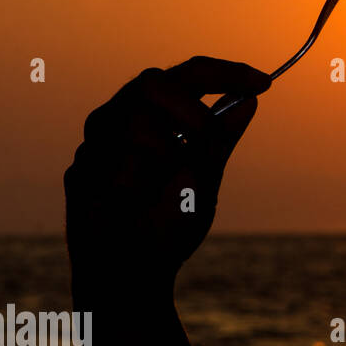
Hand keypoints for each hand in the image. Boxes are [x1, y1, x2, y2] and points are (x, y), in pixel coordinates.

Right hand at [64, 56, 270, 309]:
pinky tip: (135, 201)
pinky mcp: (79, 168)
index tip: (265, 82)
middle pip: (153, 80)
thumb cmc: (169, 226)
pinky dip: (138, 180)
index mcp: (157, 118)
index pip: (189, 74)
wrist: (132, 273)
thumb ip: (220, 139)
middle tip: (205, 138)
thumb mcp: (205, 177)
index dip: (227, 72)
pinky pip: (113, 157)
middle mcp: (123, 121)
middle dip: (189, 109)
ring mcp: (97, 142)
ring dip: (166, 154)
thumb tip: (251, 100)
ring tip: (164, 186)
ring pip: (136, 118)